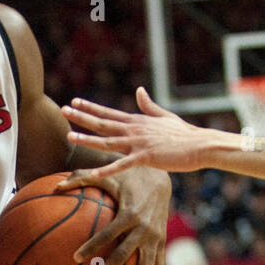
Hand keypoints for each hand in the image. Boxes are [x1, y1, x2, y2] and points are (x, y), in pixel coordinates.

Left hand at [54, 160, 169, 264]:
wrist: (161, 178)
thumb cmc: (128, 177)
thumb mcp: (108, 174)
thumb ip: (81, 178)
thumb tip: (56, 186)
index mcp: (130, 213)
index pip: (108, 233)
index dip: (92, 246)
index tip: (75, 258)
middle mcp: (144, 229)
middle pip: (125, 255)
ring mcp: (156, 239)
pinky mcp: (162, 245)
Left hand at [62, 88, 212, 174]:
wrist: (201, 145)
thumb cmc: (184, 134)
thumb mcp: (164, 116)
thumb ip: (148, 105)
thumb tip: (138, 90)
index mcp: (137, 121)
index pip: (109, 113)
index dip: (91, 108)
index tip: (75, 102)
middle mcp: (134, 129)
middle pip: (103, 123)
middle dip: (82, 117)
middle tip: (64, 110)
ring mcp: (139, 143)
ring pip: (107, 141)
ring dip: (87, 139)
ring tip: (69, 136)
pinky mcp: (146, 157)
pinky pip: (122, 165)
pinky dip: (107, 169)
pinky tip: (93, 173)